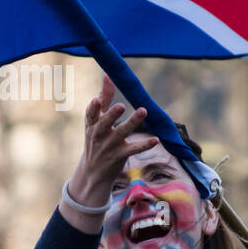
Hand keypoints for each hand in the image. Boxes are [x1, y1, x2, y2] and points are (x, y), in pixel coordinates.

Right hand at [61, 77, 158, 230]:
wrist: (93, 172)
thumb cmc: (97, 140)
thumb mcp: (96, 121)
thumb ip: (104, 99)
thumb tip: (108, 76)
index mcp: (92, 124)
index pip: (91, 113)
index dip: (95, 106)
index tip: (98, 99)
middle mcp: (99, 134)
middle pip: (104, 123)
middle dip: (111, 115)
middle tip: (120, 106)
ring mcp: (110, 146)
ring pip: (121, 133)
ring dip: (132, 122)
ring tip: (143, 111)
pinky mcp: (120, 155)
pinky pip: (134, 149)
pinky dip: (145, 144)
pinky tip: (156, 139)